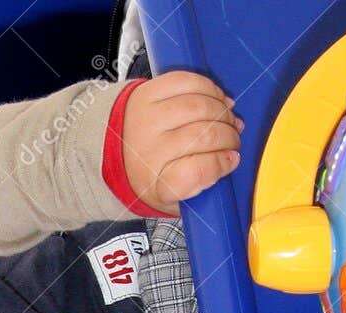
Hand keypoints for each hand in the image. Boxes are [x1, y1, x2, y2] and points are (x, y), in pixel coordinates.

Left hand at [120, 70, 242, 215]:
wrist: (112, 151)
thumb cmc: (149, 175)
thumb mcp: (171, 197)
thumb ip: (200, 186)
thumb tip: (230, 158)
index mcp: (154, 183)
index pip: (195, 172)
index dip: (221, 164)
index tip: (231, 160)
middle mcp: (148, 150)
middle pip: (204, 135)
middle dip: (229, 137)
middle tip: (233, 140)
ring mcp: (147, 118)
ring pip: (200, 106)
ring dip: (223, 112)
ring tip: (227, 120)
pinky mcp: (147, 93)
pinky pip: (186, 82)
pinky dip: (209, 88)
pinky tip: (215, 99)